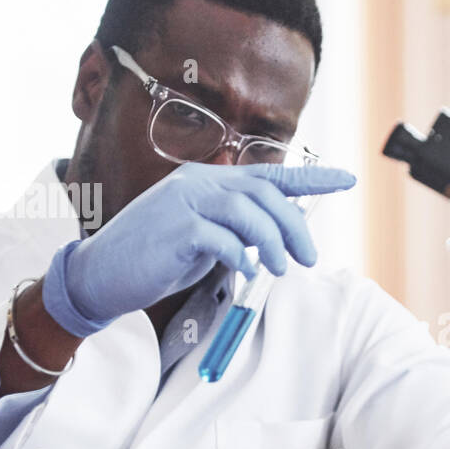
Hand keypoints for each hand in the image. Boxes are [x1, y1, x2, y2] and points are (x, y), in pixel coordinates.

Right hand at [42, 162, 355, 335]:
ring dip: (274, 244)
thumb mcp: (205, 236)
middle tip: (309, 258)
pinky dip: (242, 256)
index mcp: (210, 180)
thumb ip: (236, 228)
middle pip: (266, 196)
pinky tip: (246, 270)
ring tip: (282, 269)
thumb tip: (278, 238)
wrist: (101, 273)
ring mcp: (185, 203)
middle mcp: (199, 183)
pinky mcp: (176, 230)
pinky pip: (223, 240)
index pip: (270, 175)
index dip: (312, 178)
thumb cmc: (157, 257)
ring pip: (249, 214)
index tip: (348, 180)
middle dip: (296, 227)